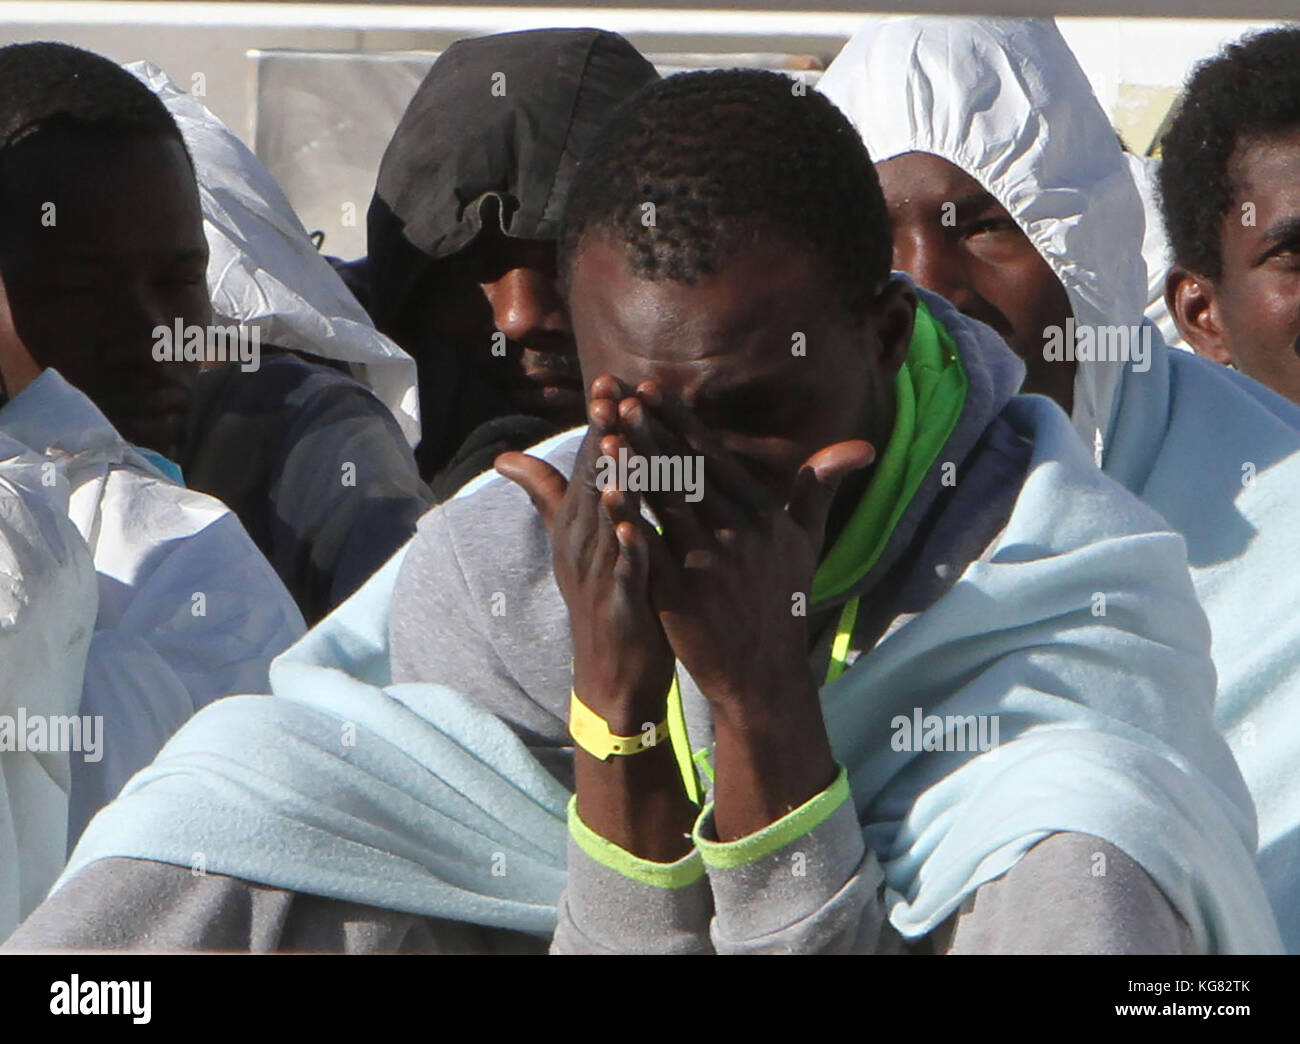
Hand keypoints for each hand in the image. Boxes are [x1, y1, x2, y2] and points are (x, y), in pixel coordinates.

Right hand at [495, 377, 673, 733]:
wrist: (612, 674)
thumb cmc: (600, 598)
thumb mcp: (572, 542)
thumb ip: (547, 495)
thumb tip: (505, 456)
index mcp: (577, 525)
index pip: (588, 464)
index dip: (598, 423)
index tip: (609, 380)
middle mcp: (582, 543)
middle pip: (593, 483)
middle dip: (603, 438)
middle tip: (612, 394)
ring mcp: (598, 574)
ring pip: (606, 521)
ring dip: (613, 483)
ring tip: (620, 445)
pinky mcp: (618, 605)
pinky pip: (623, 572)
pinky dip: (628, 548)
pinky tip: (635, 526)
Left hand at [615, 382, 874, 714]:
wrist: (762, 675)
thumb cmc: (782, 602)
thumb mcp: (808, 543)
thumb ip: (819, 488)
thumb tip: (861, 444)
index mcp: (764, 516)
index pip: (715, 459)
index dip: (682, 424)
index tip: (653, 392)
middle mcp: (740, 533)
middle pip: (689, 472)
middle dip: (654, 432)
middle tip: (625, 397)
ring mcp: (710, 564)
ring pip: (668, 503)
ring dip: (637, 464)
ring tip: (611, 430)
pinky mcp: (683, 595)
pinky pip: (652, 548)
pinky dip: (630, 518)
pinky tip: (608, 494)